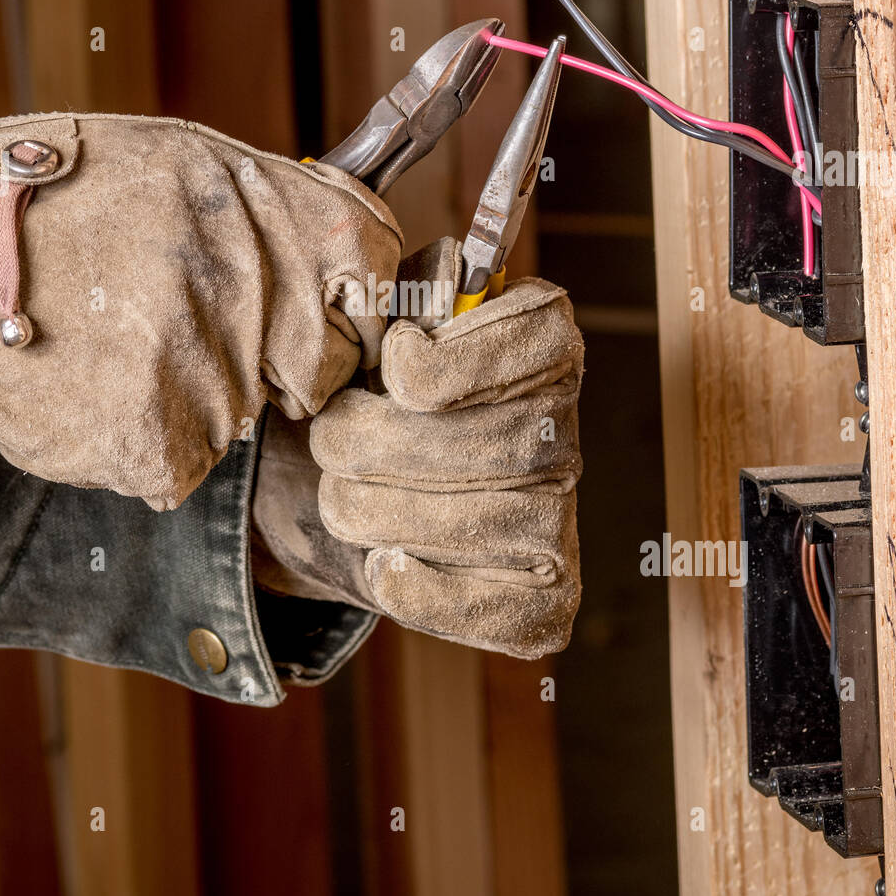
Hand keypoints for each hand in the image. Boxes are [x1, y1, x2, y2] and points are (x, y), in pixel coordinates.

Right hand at [0, 107, 401, 509]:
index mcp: (253, 201)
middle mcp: (242, 287)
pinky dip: (147, 437)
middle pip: (322, 356)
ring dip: (197, 395)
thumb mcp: (168, 160)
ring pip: (246, 414)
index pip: (373, 263)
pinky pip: (187, 459)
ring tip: (117, 346)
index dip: (356, 290)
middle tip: (185, 326)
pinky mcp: (159, 447)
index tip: (332, 305)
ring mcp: (204, 374)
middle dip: (277, 354)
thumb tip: (360, 249)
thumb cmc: (42, 200)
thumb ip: (271, 203)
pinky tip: (96, 389)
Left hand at [254, 238, 582, 657]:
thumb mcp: (374, 324)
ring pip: (470, 522)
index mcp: (541, 347)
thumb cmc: (369, 393)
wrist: (355, 495)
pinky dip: (413, 587)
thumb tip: (432, 290)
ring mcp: (559, 522)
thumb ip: (396, 290)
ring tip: (341, 497)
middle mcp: (564, 435)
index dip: (457, 359)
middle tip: (330, 440)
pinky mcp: (542, 601)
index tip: (395, 364)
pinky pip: (482, 605)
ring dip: (373, 511)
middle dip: (377, 442)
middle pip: (487, 440)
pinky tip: (382, 560)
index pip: (539, 341)